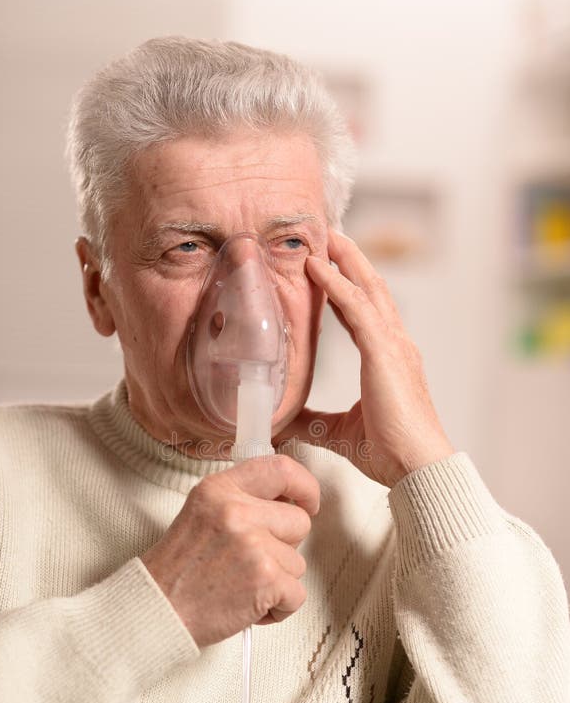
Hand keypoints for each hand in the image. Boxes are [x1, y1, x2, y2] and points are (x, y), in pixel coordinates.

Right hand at [141, 455, 319, 647]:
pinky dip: (279, 608)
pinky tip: (248, 606)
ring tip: (241, 586)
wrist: (157, 611)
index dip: (304, 486)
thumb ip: (241, 502)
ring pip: (298, 562)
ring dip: (277, 581)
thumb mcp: (201, 515)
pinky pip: (297, 594)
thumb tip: (287, 505)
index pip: (280, 469)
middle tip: (252, 563)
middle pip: (299, 522)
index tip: (307, 503)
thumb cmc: (178, 572)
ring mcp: (253, 544)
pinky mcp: (266, 578)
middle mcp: (236, 511)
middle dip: (284, 548)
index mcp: (220, 489)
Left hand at [277, 229, 453, 487]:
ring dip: (345, 260)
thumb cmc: (389, 451)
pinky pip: (357, 309)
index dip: (346, 289)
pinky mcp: (385, 353)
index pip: (364, 314)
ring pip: (367, 290)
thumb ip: (314, 421)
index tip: (328, 267)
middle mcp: (396, 346)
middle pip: (371, 291)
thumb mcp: (339, 431)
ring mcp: (394, 346)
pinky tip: (316, 267)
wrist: (416, 467)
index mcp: (388, 360)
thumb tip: (287, 420)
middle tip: (329, 234)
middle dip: (351, 260)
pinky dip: (336, 284)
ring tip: (325, 235)